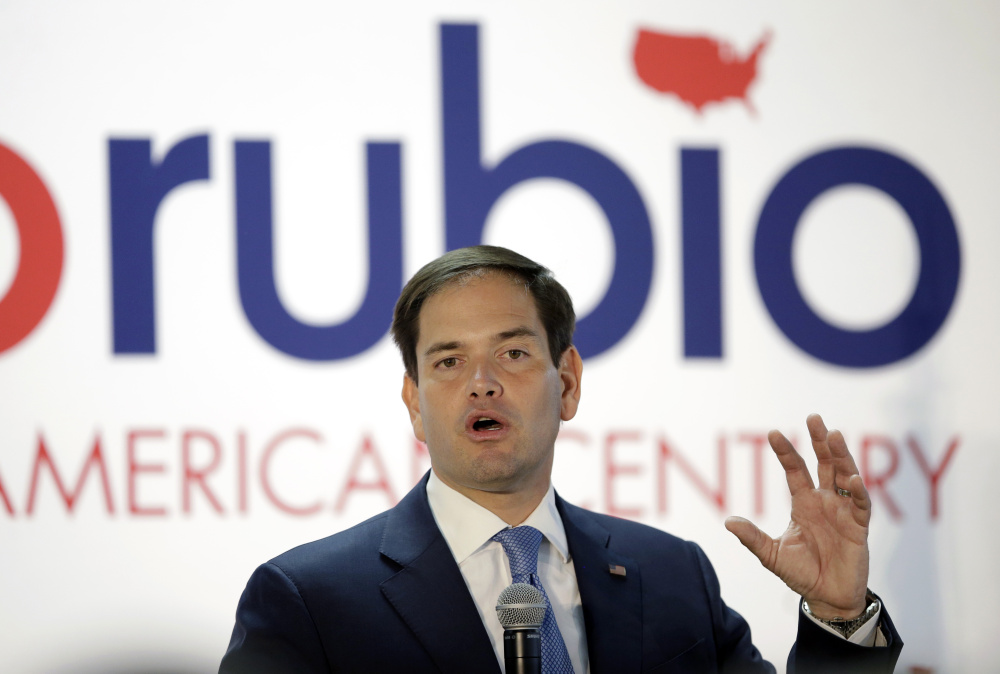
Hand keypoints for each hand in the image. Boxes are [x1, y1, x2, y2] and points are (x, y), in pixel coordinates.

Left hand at [724, 414, 869, 619]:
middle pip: (824, 464)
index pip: (795, 470)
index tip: (773, 433)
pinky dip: (856, 492)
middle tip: (814, 418)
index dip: (786, 452)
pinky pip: (859, 505)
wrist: (827, 598)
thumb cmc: (801, 573)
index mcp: (803, 502)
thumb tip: (728, 521)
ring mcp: (842, 511)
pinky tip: (851, 479)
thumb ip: (753, 538)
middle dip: (819, 441)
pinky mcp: (858, 527)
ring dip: (841, 456)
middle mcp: (824, 501)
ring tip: (834, 436)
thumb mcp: (772, 555)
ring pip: (844, 476)